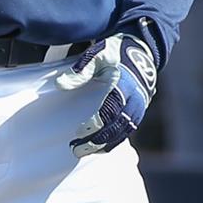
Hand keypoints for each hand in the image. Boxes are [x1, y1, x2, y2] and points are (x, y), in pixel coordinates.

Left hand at [54, 29, 157, 157]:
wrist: (141, 50)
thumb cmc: (116, 52)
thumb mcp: (98, 54)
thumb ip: (81, 70)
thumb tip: (60, 84)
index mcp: (125, 83)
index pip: (110, 109)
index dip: (95, 123)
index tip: (79, 132)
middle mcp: (135, 98)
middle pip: (117, 126)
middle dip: (97, 140)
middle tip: (76, 150)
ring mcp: (139, 105)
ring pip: (123, 131)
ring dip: (104, 144)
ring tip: (84, 152)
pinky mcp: (139, 110)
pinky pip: (128, 130)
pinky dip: (114, 141)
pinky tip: (100, 148)